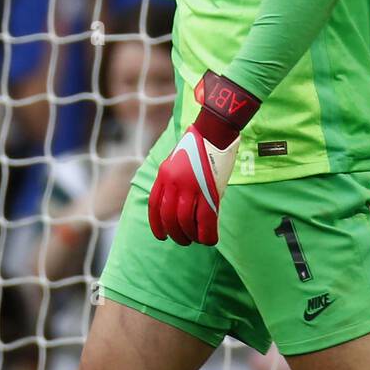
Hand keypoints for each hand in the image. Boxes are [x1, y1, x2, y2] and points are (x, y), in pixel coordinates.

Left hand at [148, 71, 260, 246]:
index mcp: (164, 173)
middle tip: (183, 240)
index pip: (154, 205)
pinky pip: (205, 219)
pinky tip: (209, 239)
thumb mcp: (178, 159)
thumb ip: (175, 180)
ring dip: (190, 235)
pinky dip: (206, 233)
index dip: (157, 224)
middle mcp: (174, 181)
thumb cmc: (200, 143)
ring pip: (185, 221)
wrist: (215, 129)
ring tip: (195, 240)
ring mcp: (191, 186)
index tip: (161, 236)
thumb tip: (179, 203)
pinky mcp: (209, 189)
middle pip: (169, 217)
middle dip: (175, 233)